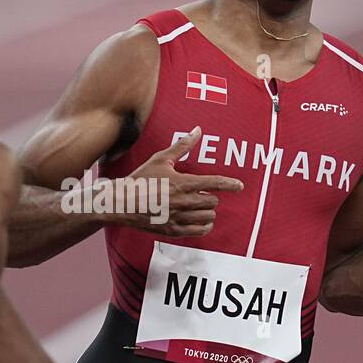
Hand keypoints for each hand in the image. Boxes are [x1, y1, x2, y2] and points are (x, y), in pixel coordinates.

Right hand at [120, 127, 242, 236]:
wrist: (122, 203)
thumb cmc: (141, 179)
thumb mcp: (161, 159)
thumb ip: (182, 146)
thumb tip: (197, 131)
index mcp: (182, 182)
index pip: (214, 183)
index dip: (230, 184)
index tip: (239, 186)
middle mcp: (183, 201)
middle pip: (212, 201)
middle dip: (210, 196)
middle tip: (202, 194)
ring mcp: (179, 217)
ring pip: (208, 216)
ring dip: (208, 211)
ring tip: (200, 206)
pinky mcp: (173, 230)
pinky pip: (199, 231)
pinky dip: (204, 226)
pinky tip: (200, 221)